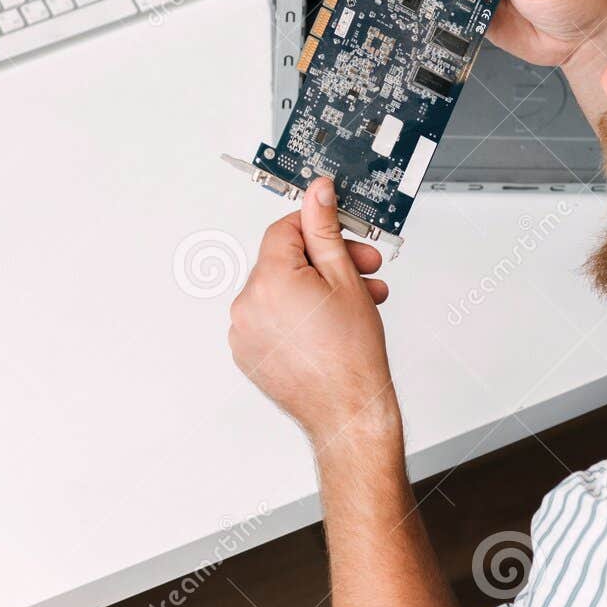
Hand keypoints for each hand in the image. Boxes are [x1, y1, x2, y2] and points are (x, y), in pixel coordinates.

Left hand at [228, 178, 400, 448]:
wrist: (348, 413)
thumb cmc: (352, 357)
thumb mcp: (346, 279)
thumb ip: (326, 230)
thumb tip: (317, 194)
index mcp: (269, 280)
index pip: (285, 230)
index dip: (317, 227)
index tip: (337, 231)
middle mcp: (247, 305)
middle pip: (285, 261)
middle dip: (326, 262)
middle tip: (362, 268)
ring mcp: (243, 332)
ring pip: (281, 291)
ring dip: (315, 289)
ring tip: (355, 303)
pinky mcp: (248, 353)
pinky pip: (271, 318)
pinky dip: (296, 315)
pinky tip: (328, 324)